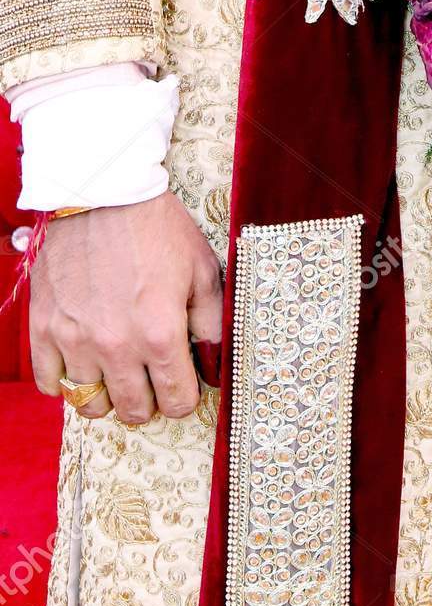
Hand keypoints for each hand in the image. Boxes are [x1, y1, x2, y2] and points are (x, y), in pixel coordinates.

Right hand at [30, 192, 222, 425]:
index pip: (177, 401)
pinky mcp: (43, 327)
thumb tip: (214, 370)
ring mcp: (74, 339)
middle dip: (150, 403)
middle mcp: (116, 345)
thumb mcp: (203, 273)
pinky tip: (82, 365)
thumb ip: (211, 327)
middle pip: (134, 410)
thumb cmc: (158, 230)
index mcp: (161, 334)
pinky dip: (65, 383)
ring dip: (107, 396)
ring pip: (90, 403)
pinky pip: (48, 382)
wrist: (103, 195)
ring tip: (117, 375)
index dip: (185, 398)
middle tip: (152, 382)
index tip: (183, 386)